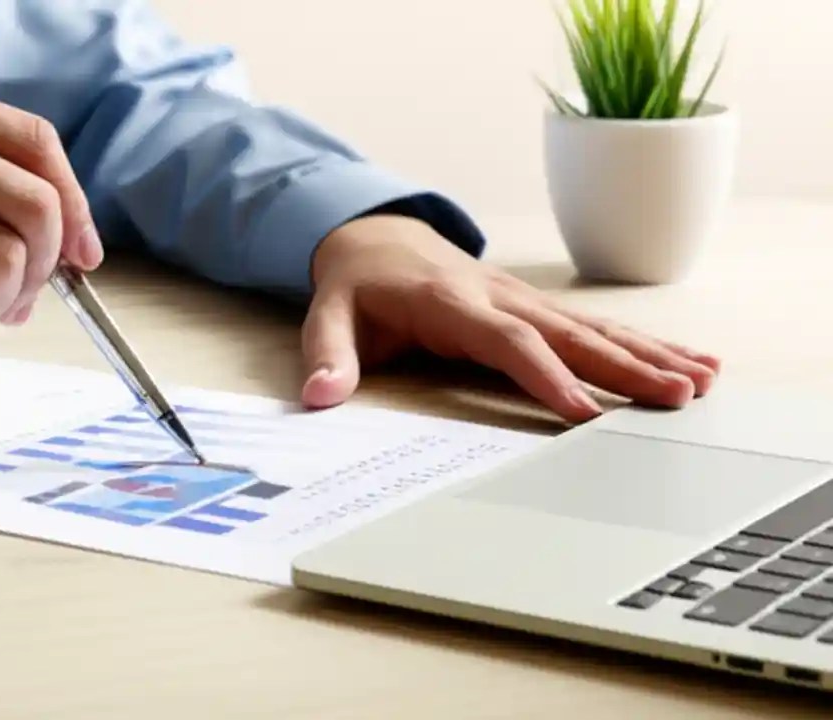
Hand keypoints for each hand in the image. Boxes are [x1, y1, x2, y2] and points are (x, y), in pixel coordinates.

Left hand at [300, 214, 720, 421]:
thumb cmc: (356, 286)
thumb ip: (327, 357)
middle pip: (568, 332)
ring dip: (649, 354)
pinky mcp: (537, 306)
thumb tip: (320, 397)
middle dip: (624, 366)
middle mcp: (497, 296)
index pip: (505, 341)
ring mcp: (523, 298)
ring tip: (704, 381)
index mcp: (449, 302)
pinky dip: (643, 343)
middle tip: (676, 398)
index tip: (584, 413)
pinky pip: (595, 325)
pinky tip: (690, 361)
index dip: (544, 375)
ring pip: (594, 327)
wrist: (377, 235)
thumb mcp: (328, 317)